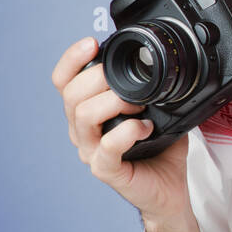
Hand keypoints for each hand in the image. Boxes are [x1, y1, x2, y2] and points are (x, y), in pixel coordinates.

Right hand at [51, 37, 191, 224]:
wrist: (168, 188)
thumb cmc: (159, 147)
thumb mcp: (153, 108)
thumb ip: (147, 85)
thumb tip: (156, 59)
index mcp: (87, 111)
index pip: (63, 81)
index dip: (71, 59)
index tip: (92, 43)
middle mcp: (81, 130)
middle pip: (71, 94)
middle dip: (99, 78)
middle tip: (128, 81)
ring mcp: (90, 150)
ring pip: (83, 115)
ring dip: (115, 102)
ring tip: (141, 106)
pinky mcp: (105, 169)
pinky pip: (107, 146)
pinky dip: (128, 131)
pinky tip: (146, 128)